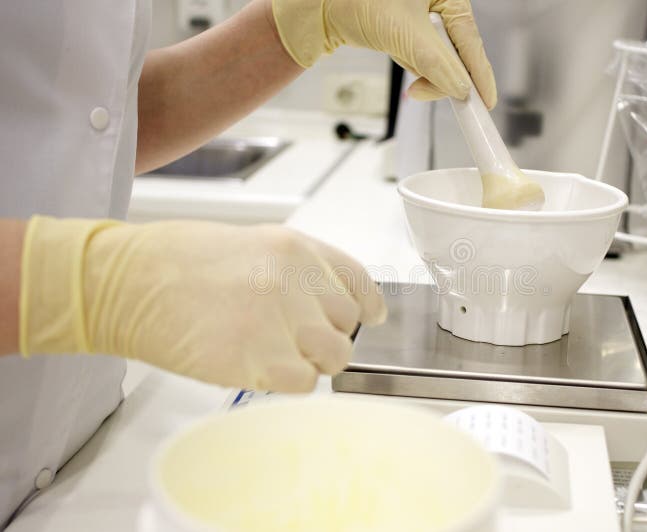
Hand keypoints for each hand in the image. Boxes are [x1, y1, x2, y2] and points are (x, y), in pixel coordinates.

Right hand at [20, 217, 385, 391]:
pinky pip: (305, 382)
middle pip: (347, 324)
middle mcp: (296, 280)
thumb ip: (295, 271)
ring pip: (334, 356)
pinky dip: (288, 382)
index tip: (368, 318)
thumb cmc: (177, 260)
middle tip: (293, 340)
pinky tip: (260, 369)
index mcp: (296, 248)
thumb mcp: (251, 244)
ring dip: (311, 362)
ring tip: (275, 356)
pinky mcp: (259, 358)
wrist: (126, 280)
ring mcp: (280, 319)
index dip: (365, 306)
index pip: (358, 281)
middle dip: (326, 336)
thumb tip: (325, 302)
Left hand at [270, 0, 496, 107]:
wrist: (322, 5)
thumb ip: (439, 64)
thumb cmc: (362, 1)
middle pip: (457, 53)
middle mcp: (441, 3)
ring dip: (426, 74)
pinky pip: (423, 57)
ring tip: (408, 75)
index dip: (480, 76)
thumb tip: (461, 89)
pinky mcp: (409, 30)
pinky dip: (415, 67)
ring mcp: (425, 17)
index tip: (486, 104)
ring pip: (439, 59)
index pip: (472, 42)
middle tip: (424, 93)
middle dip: (443, 77)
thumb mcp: (407, 36)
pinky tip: (404, 65)